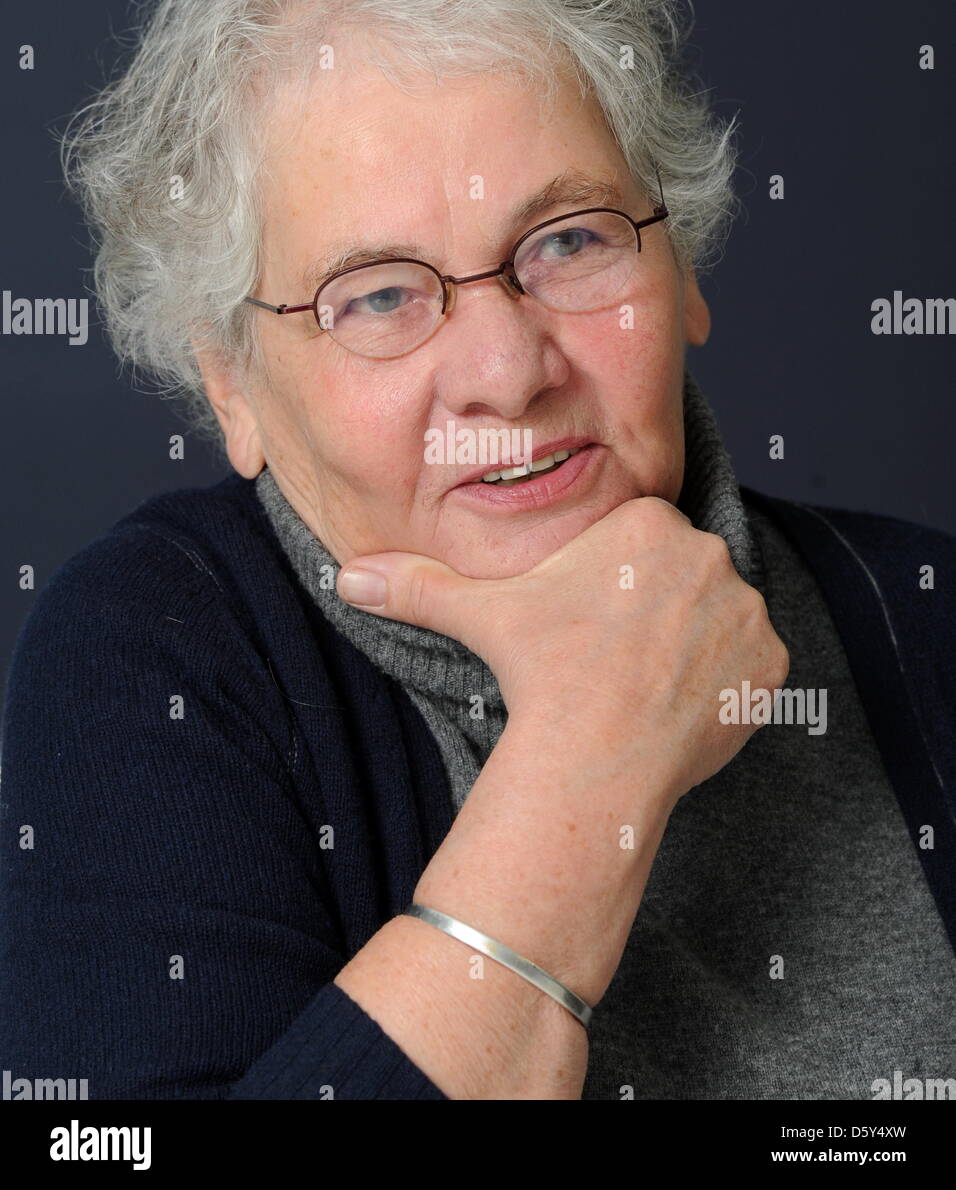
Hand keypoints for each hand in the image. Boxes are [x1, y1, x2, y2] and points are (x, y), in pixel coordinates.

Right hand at [337, 496, 788, 807]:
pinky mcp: (770, 664)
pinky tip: (680, 704)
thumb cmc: (540, 673)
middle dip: (656, 613)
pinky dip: (725, 684)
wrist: (593, 754)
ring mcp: (747, 610)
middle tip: (616, 660)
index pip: (642, 544)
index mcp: (648, 524)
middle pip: (685, 578)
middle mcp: (709, 555)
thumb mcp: (478, 614)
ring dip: (692, 646)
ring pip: (719, 620)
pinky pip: (752, 665)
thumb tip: (345, 576)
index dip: (615, 587)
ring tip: (643, 685)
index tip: (593, 625)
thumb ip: (419, 583)